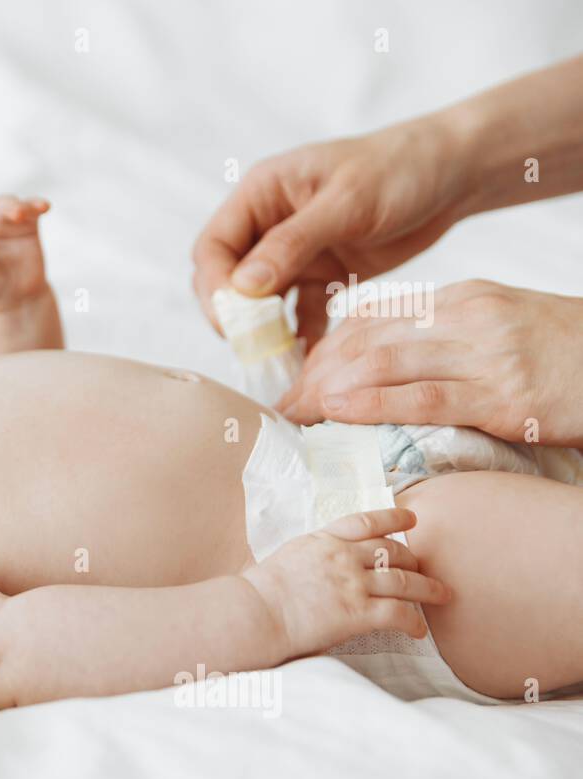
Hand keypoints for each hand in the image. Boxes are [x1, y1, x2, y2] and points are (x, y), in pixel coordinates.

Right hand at [192, 117, 471, 344]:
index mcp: (261, 194)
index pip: (213, 247)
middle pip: (225, 278)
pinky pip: (297, 313)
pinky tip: (309, 360)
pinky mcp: (320, 274)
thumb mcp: (346, 203)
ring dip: (263, 331)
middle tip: (253, 348)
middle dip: (234, 315)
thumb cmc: (400, 169)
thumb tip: (241, 288)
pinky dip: (299, 335)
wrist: (454, 173)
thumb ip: (291, 243)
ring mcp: (293, 252)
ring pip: (257, 301)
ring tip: (277, 362)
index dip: (214, 287)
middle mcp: (268, 223)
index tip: (233, 322)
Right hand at [240, 508, 450, 660]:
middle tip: (424, 569)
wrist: (255, 612)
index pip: (367, 521)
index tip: (411, 518)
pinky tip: (419, 629)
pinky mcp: (357, 613)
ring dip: (429, 589)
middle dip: (414, 560)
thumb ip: (310, 556)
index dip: (393, 518)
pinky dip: (413, 621)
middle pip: (393, 552)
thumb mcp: (286, 557)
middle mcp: (343, 556)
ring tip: (443, 595)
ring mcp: (353, 584)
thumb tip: (316, 565)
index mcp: (323, 540)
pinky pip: (398, 614)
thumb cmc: (259, 591)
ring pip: (406, 582)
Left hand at [278, 280, 582, 445]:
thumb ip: (449, 344)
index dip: (326, 352)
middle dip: (317, 374)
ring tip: (297, 415)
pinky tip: (337, 413)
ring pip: (384, 364)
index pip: (373, 320)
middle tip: (287, 407)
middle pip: (367, 340)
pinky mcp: (504, 395)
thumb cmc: (571, 357)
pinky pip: (424, 397)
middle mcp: (468, 318)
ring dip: (329, 391)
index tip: (300, 383)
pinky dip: (372, 404)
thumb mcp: (504, 333)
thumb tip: (390, 371)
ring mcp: (486, 354)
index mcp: (463, 301)